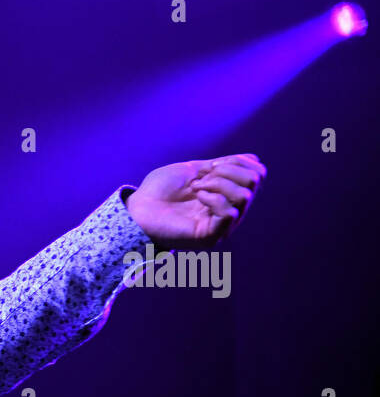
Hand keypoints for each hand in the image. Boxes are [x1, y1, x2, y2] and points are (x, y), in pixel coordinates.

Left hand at [125, 154, 266, 250]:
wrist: (138, 207)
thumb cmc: (160, 189)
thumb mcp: (196, 169)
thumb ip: (225, 165)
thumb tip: (255, 160)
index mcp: (227, 194)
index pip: (257, 173)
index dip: (239, 162)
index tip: (211, 165)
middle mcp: (229, 210)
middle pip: (255, 182)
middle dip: (229, 171)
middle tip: (201, 178)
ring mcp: (222, 225)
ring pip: (245, 196)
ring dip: (219, 184)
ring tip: (196, 188)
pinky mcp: (211, 237)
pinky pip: (231, 213)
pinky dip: (215, 199)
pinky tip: (198, 198)